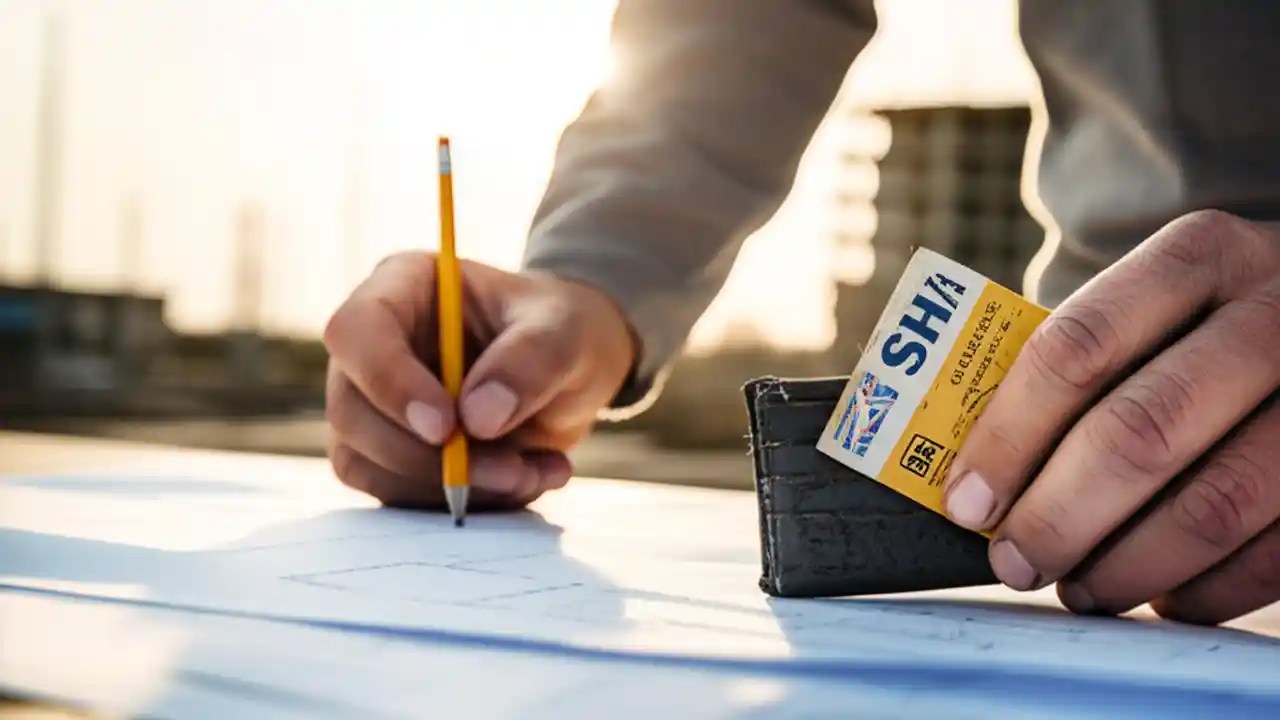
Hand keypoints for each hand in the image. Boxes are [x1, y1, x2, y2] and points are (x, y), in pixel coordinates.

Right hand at [323, 252, 635, 510]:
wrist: (573, 370)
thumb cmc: (563, 330)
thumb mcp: (567, 332)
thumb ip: (529, 362)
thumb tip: (476, 418)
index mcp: (403, 287)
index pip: (356, 332)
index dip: (389, 383)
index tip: (447, 427)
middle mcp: (373, 346)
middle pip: (351, 411)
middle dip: (428, 457)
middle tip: (510, 469)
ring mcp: (374, 403)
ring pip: (366, 463)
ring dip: (446, 487)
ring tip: (530, 473)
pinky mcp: (390, 454)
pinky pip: (397, 494)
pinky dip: (461, 502)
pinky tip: (523, 481)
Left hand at [944, 210, 1279, 624]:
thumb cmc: (1206, 329)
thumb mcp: (1154, 307)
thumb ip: (1076, 370)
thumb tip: (975, 481)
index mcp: (1200, 256)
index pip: (1077, 347)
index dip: (1009, 436)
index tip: (966, 502)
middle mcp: (1276, 313)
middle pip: (1140, 432)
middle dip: (1059, 516)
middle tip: (1013, 562)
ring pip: (1213, 507)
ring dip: (1126, 567)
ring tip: (1077, 587)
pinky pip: (1275, 557)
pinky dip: (1206, 591)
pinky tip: (1163, 595)